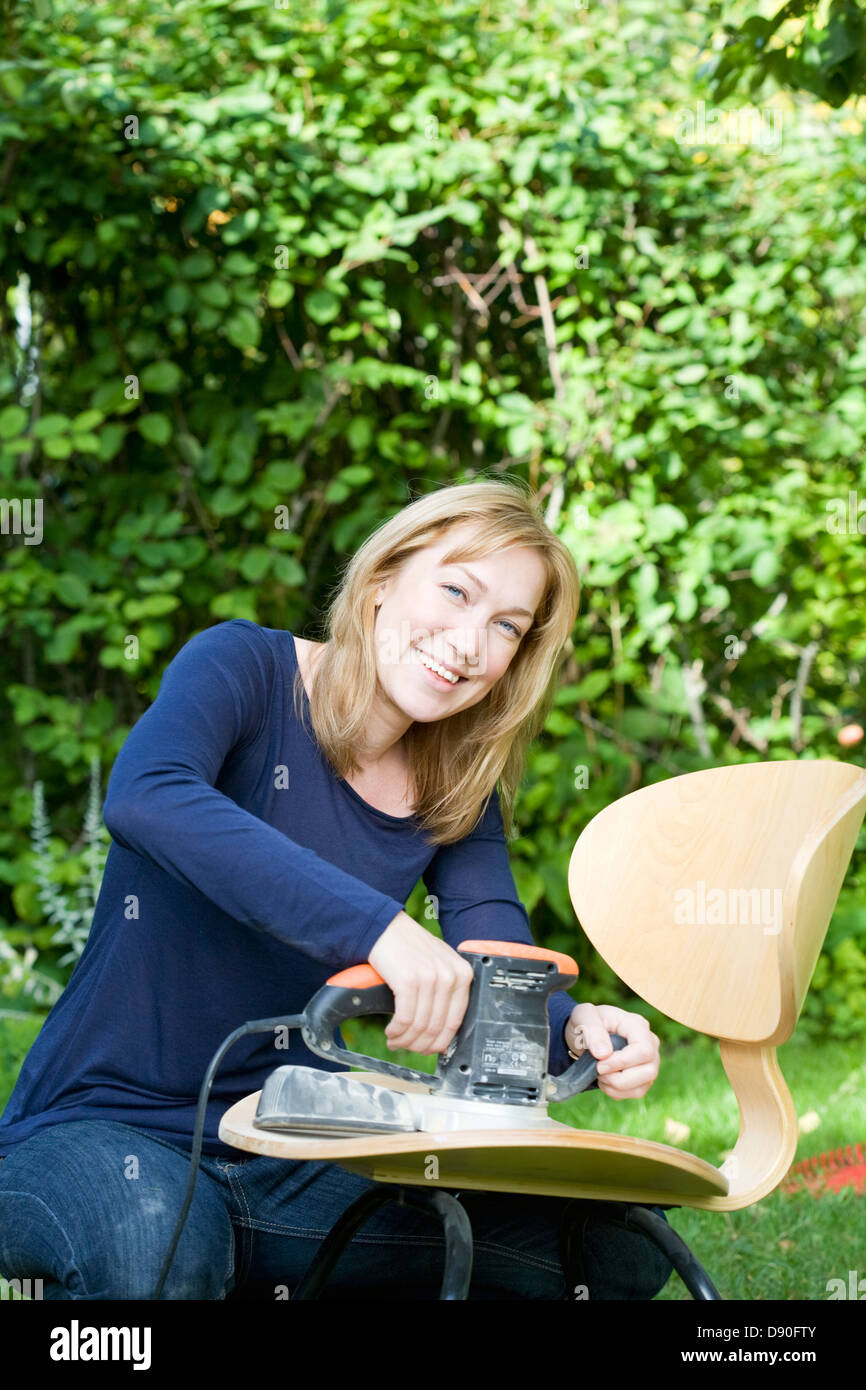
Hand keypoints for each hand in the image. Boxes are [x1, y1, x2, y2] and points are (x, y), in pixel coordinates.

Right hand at [368, 911, 474, 1053]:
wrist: (386, 928)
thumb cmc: (410, 948)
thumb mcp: (440, 965)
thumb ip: (446, 992)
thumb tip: (441, 1032)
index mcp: (463, 974)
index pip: (456, 1022)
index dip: (439, 1042)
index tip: (428, 1049)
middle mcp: (451, 976)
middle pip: (436, 1027)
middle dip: (419, 1045)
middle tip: (407, 1047)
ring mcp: (430, 978)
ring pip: (420, 1026)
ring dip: (405, 1040)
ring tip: (395, 1040)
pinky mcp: (409, 981)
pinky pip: (405, 1019)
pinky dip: (396, 1031)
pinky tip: (390, 1031)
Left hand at [565, 1002, 659, 1099]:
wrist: (584, 1034)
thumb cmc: (586, 1021)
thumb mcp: (583, 1017)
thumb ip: (592, 1031)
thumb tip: (604, 1054)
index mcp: (637, 1025)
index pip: (643, 1050)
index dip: (621, 1062)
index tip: (599, 1065)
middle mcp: (650, 1043)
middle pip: (648, 1071)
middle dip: (618, 1078)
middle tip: (597, 1071)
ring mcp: (649, 1061)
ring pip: (642, 1086)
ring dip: (616, 1087)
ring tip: (599, 1076)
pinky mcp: (644, 1077)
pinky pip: (636, 1093)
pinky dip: (616, 1093)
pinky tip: (604, 1081)